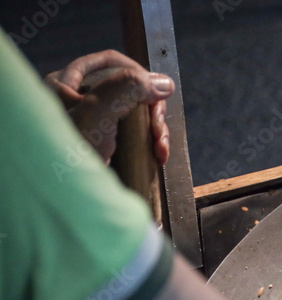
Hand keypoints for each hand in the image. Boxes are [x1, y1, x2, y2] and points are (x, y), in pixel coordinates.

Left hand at [45, 50, 174, 164]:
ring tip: (160, 151)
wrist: (66, 204)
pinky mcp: (112, 149)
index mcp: (67, 86)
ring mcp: (98, 127)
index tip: (156, 93)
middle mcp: (82, 103)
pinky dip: (153, 145)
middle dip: (152, 111)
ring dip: (157, 131)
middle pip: (131, 91)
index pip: (110, 63)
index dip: (137, 73)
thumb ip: (126, 89)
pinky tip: (158, 157)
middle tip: (157, 131)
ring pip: (139, 116)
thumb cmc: (67, 159)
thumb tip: (163, 82)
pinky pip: (139, 137)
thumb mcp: (96, 114)